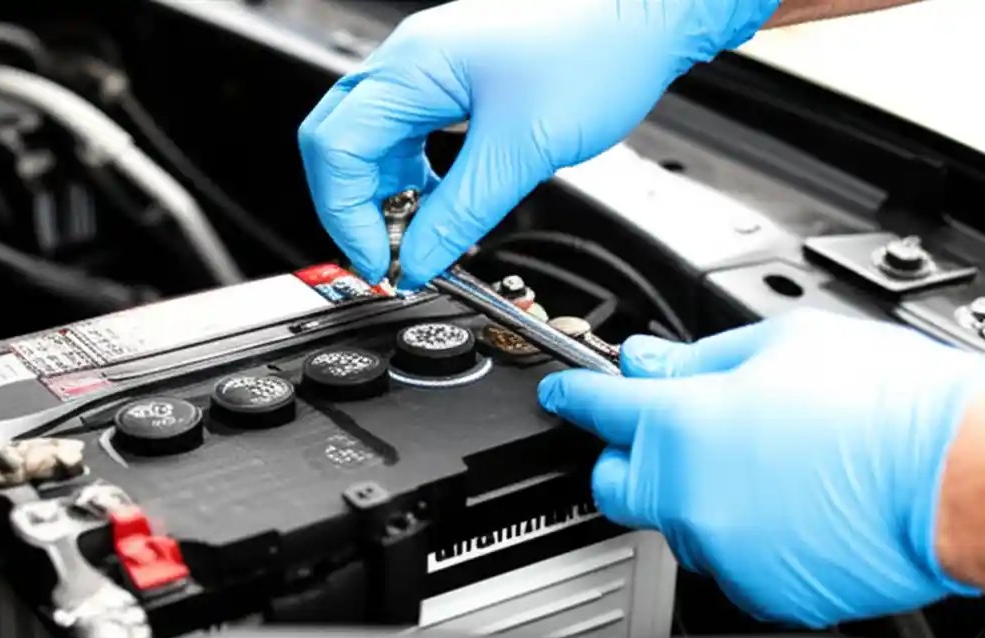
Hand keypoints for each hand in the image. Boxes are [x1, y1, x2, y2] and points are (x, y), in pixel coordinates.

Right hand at [297, 0, 778, 286]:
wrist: (651, 14)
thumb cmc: (601, 52)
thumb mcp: (524, 150)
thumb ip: (460, 213)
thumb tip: (418, 259)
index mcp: (414, 66)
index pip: (336, 148)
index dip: (346, 217)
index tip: (380, 263)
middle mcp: (410, 60)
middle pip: (337, 142)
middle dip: (352, 208)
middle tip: (385, 256)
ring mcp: (428, 67)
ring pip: (368, 141)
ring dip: (383, 195)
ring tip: (417, 237)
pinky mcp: (451, 78)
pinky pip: (404, 134)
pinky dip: (410, 178)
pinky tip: (436, 203)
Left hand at [538, 309, 984, 627]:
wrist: (960, 474)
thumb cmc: (885, 403)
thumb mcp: (779, 345)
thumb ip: (694, 359)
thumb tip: (644, 360)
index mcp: (681, 426)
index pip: (597, 408)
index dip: (574, 394)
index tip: (563, 392)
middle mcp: (688, 495)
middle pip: (616, 482)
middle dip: (631, 456)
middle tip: (678, 433)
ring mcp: (721, 549)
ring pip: (676, 522)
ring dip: (698, 495)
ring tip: (768, 464)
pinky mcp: (759, 589)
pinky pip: (726, 559)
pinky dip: (743, 535)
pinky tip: (791, 504)